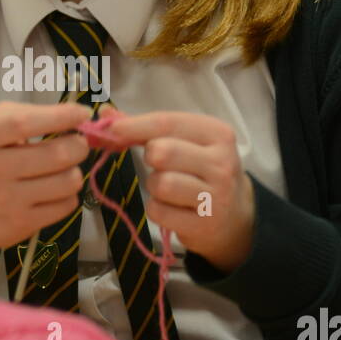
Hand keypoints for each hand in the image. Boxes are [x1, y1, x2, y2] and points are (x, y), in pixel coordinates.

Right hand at [0, 100, 91, 263]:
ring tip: (63, 168)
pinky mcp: (21, 224)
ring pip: (68, 181)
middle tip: (77, 144)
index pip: (24, 122)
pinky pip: (66, 205)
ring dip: (74, 171)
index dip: (60, 116)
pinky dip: (67, 195)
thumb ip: (26, 115)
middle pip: (57, 154)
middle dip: (78, 145)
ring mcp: (6, 200)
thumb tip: (75, 117)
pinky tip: (53, 190)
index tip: (83, 113)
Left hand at [98, 109, 255, 273]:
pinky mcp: (203, 225)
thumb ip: (147, 128)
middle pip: (162, 152)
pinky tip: (172, 208)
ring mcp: (215, 196)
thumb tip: (106, 114)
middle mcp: (221, 163)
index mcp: (218, 134)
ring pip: (160, 183)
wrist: (234, 217)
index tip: (113, 128)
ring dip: (154, 186)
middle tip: (159, 164)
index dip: (135, 125)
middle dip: (150, 158)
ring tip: (168, 188)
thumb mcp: (187, 143)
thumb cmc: (202, 172)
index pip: (168, 123)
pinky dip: (156, 209)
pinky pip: (159, 211)